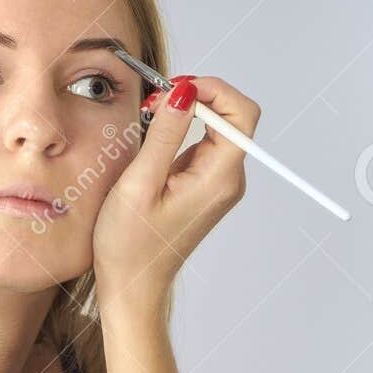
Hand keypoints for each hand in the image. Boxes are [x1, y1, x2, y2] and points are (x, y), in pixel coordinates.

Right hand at [92, 75, 256, 314]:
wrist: (133, 284)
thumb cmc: (131, 246)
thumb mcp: (139, 184)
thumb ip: (164, 134)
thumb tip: (185, 93)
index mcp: (219, 179)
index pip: (241, 114)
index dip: (213, 90)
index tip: (177, 88)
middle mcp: (228, 180)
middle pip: (232, 116)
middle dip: (196, 97)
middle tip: (155, 102)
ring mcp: (219, 183)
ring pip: (216, 127)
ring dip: (186, 113)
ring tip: (149, 119)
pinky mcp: (205, 185)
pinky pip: (203, 144)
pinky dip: (181, 131)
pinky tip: (154, 142)